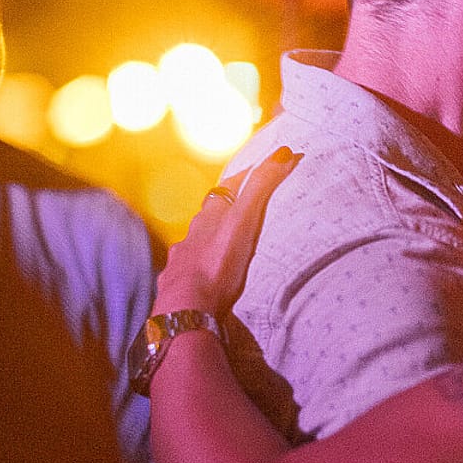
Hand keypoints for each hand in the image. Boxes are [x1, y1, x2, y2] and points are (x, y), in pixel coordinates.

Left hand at [154, 146, 299, 315]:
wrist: (188, 309)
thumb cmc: (217, 265)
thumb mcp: (244, 221)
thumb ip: (261, 187)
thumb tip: (282, 154)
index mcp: (209, 218)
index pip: (226, 189)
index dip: (243, 178)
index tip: (259, 170)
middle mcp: (191, 236)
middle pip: (208, 216)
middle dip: (225, 210)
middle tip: (242, 208)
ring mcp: (182, 262)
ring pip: (196, 243)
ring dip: (210, 240)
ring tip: (225, 245)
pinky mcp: (179, 287)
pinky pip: (189, 272)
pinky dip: (198, 269)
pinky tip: (204, 278)